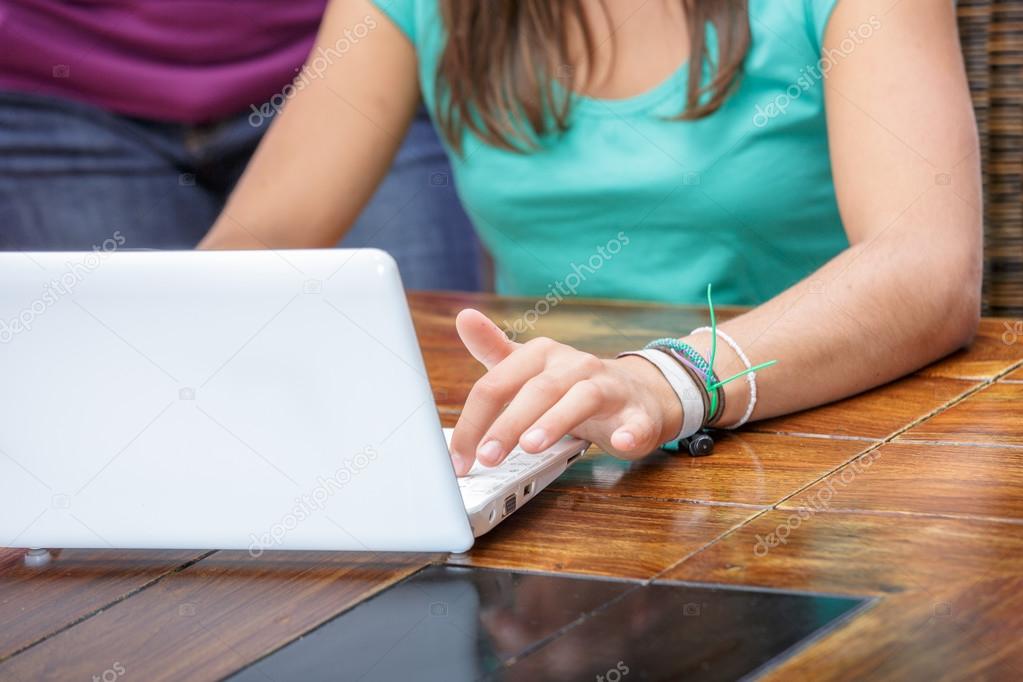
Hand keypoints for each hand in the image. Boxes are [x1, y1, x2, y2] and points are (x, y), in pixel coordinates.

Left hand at [449, 309, 683, 474]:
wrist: (635, 391)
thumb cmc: (570, 385)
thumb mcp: (529, 367)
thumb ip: (494, 348)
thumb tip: (464, 316)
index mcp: (542, 355)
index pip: (498, 383)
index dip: (474, 421)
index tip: (459, 457)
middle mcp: (574, 365)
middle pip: (538, 390)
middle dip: (509, 424)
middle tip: (487, 456)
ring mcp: (609, 387)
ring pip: (582, 398)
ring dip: (556, 422)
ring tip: (531, 447)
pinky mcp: (639, 413)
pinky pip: (636, 421)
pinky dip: (629, 432)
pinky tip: (619, 443)